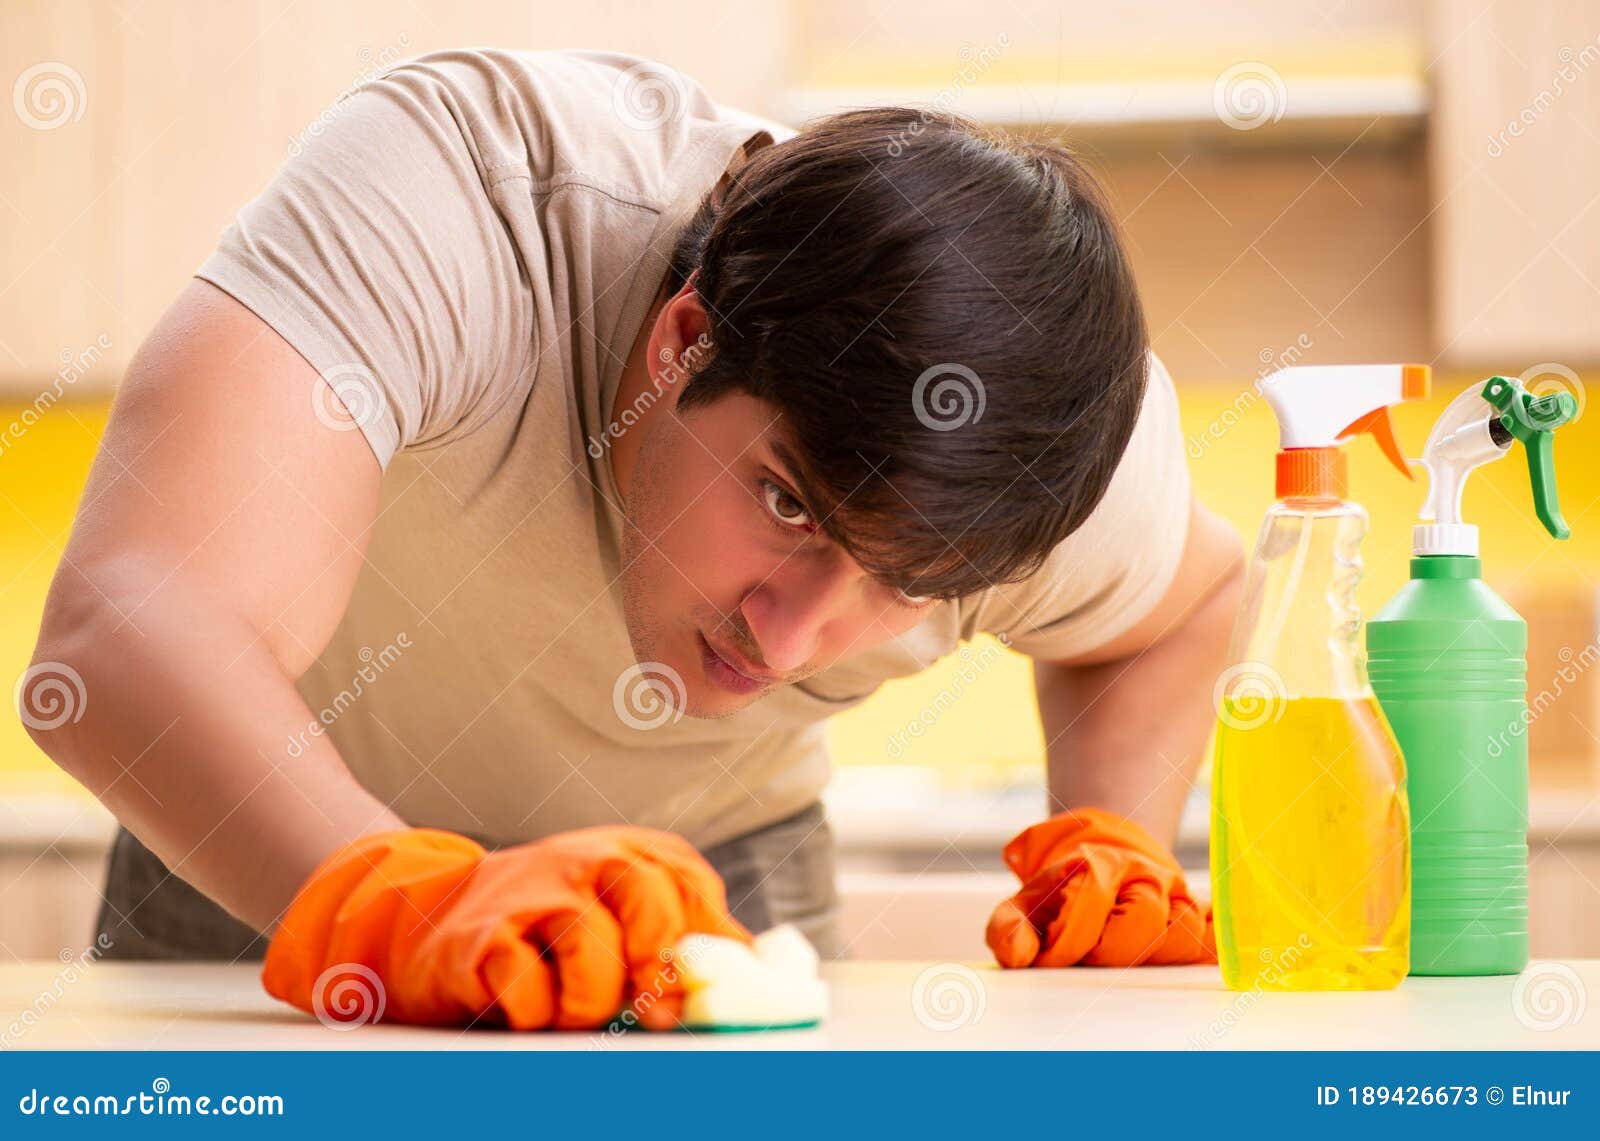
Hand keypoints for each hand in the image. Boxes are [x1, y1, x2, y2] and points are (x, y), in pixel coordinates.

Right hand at [262, 826, 747, 1029]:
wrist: (436, 920)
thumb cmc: (549, 930)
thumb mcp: (620, 918)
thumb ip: (679, 937)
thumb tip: (751, 971)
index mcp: (632, 852)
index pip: (693, 887)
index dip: (707, 945)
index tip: (699, 992)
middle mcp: (588, 859)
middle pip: (651, 903)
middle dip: (657, 968)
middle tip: (651, 1014)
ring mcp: (534, 891)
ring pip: (593, 954)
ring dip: (590, 1002)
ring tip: (571, 1009)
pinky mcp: (485, 935)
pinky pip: (529, 987)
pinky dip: (535, 1012)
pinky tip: (524, 1004)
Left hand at [985, 807, 1214, 967]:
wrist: (1102, 853)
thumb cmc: (1061, 892)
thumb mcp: (1024, 903)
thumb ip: (1008, 928)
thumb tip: (1018, 956)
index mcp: (1100, 862)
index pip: (1092, 901)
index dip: (1069, 940)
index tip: (1052, 956)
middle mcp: (1147, 875)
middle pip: (1144, 922)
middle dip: (1110, 950)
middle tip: (1090, 956)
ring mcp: (1179, 895)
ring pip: (1186, 936)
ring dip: (1152, 958)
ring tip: (1122, 957)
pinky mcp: (1200, 917)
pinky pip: (1215, 941)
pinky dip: (1201, 952)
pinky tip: (1168, 961)